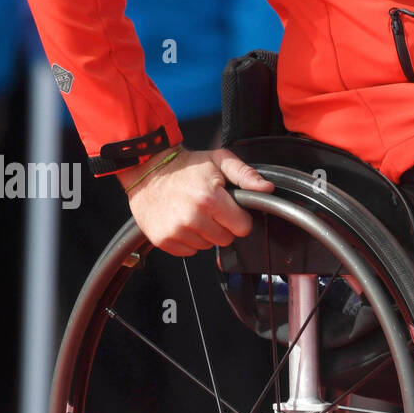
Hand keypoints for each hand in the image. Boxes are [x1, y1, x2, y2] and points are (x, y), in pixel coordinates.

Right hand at [121, 146, 269, 256]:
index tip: (229, 208)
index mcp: (210, 199)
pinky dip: (188, 239)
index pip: (242, 227)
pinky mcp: (164, 239)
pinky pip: (189, 251)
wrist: (147, 170)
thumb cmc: (185, 166)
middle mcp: (193, 218)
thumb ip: (245, 174)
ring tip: (192, 212)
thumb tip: (266, 188)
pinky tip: (181, 221)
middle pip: (225, 239)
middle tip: (208, 208)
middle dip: (221, 225)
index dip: (239, 218)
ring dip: (204, 233)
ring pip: (207, 246)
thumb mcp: (218, 161)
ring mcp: (176, 231)